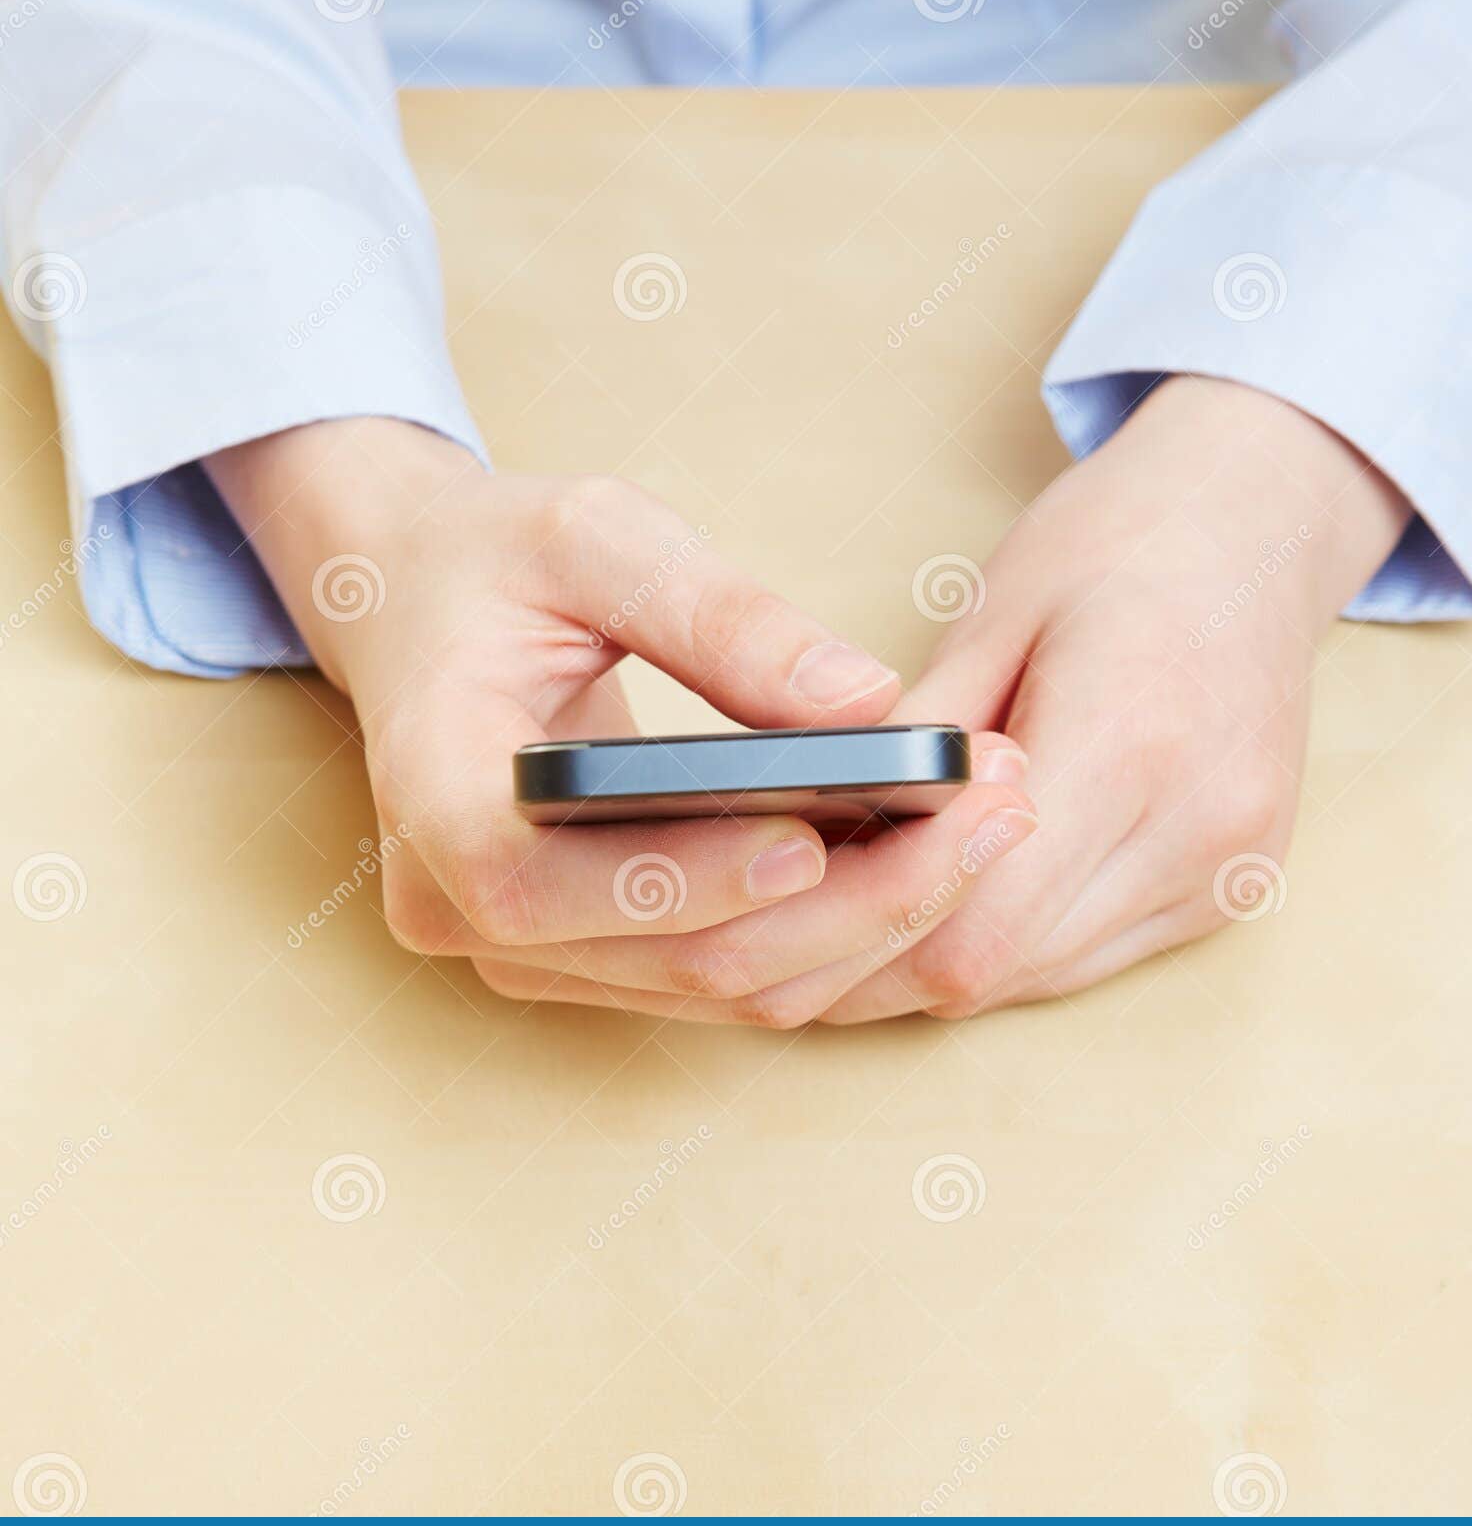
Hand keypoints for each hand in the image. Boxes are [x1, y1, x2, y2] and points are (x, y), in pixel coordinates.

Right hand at [207, 418, 1035, 1010]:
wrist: (421, 606)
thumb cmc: (494, 560)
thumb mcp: (593, 539)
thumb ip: (720, 616)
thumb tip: (867, 700)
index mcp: (440, 806)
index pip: (569, 886)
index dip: (714, 875)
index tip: (841, 827)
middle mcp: (471, 913)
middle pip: (691, 960)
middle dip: (861, 900)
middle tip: (997, 811)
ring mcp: (533, 952)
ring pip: (730, 986)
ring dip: (874, 921)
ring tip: (991, 821)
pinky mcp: (596, 955)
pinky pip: (734, 973)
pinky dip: (838, 926)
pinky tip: (928, 850)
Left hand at [817, 375, 1412, 1020]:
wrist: (1257, 523)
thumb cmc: (1116, 545)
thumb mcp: (987, 621)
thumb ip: (908, 748)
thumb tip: (819, 845)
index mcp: (1129, 742)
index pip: (976, 926)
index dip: (861, 941)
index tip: (789, 917)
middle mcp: (1197, 828)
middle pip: (998, 970)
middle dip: (882, 961)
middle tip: (794, 927)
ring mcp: (1228, 870)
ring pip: (1038, 978)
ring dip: (946, 955)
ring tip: (868, 903)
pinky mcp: (1234, 890)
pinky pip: (1091, 958)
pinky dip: (1014, 940)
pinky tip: (962, 891)